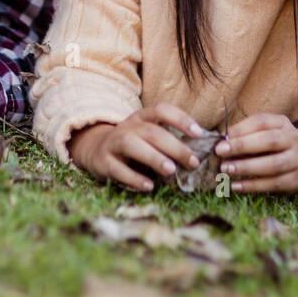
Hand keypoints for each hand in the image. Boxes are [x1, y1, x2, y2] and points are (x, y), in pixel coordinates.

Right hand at [68, 102, 208, 191]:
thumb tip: (201, 152)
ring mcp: (113, 143)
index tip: (198, 133)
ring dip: (153, 157)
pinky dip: (133, 178)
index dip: (180, 119)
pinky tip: (149, 186)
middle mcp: (128, 127)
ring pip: (131, 145)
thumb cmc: (134, 144)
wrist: (96, 149)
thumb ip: (170, 140)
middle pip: (151, 131)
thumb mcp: (149, 135)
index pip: (161, 110)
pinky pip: (117, 169)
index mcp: (142, 117)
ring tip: (170, 170)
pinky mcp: (103, 161)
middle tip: (193, 162)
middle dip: (174, 146)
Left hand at [215, 113, 297, 194]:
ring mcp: (297, 160)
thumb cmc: (273, 147)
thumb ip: (244, 135)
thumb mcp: (263, 134)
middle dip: (242, 146)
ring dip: (247, 167)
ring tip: (227, 169)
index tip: (222, 138)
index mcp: (282, 123)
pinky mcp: (296, 179)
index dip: (241, 129)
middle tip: (221, 152)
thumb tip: (221, 141)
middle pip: (269, 141)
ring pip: (273, 164)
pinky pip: (273, 184)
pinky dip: (253, 185)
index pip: (261, 122)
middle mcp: (293, 139)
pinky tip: (236, 186)